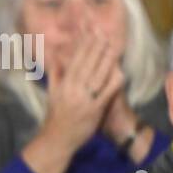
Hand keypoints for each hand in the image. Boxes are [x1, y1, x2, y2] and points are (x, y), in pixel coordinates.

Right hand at [23, 29, 124, 172]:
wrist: (57, 139)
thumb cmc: (55, 117)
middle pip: (87, 65)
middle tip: (105, 32)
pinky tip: (120, 72)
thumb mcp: (52, 94)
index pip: (75, 62)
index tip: (91, 33)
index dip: (84, 47)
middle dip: (96, 48)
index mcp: (63, 85)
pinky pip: (105, 93)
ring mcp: (84, 99)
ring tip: (113, 46)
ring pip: (97, 76)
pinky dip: (113, 82)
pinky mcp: (94, 110)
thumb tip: (54, 57)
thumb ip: (55, 75)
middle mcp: (73, 90)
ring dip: (106, 60)